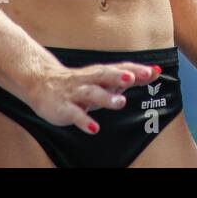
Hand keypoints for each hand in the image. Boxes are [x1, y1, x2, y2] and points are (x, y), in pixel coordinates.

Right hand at [26, 60, 161, 133]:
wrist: (41, 82)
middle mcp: (89, 80)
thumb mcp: (103, 80)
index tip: (153, 71)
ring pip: (91, 93)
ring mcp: (76, 93)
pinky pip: (74, 114)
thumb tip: (154, 72)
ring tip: (121, 103)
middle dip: (119, 77)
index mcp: (100, 74)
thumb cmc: (80, 83)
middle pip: (104, 75)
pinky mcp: (64, 107)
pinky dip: (84, 121)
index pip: (120, 69)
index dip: (136, 70)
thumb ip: (127, 78)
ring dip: (105, 97)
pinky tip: (94, 128)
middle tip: (133, 78)